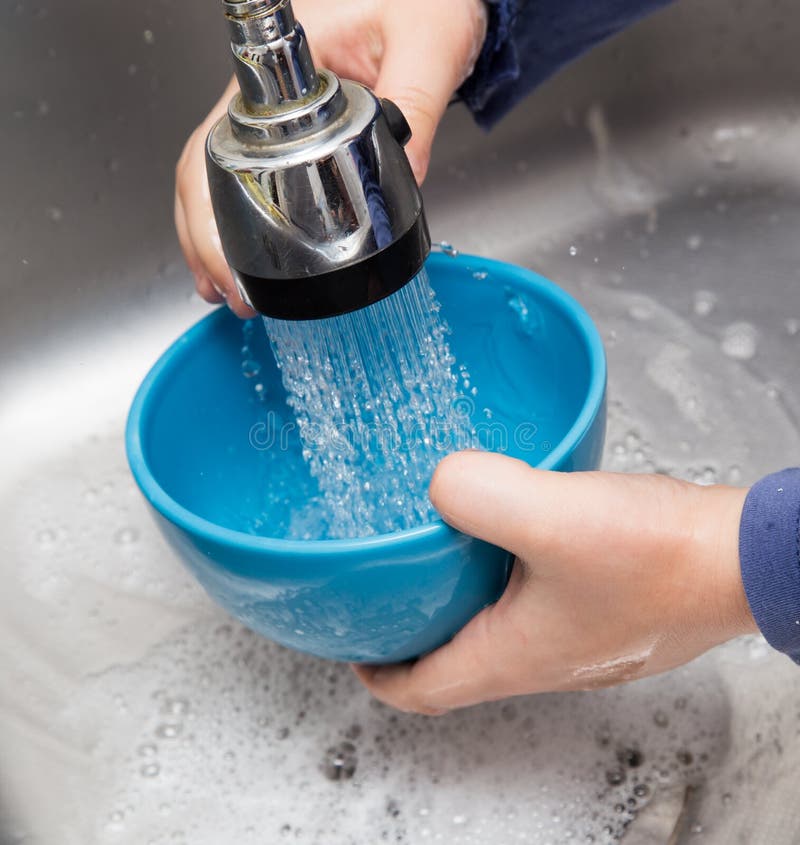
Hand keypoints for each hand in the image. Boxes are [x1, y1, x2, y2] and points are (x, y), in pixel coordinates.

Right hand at [175, 0, 487, 314]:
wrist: (431, 0)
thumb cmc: (424, 1)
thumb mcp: (427, 48)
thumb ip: (418, 106)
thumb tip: (406, 183)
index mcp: (286, 68)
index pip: (222, 137)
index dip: (209, 204)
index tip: (223, 257)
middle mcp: (267, 93)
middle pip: (205, 166)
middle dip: (205, 235)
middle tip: (225, 291)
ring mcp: (275, 116)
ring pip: (219, 176)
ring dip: (214, 235)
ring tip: (224, 289)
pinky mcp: (294, 134)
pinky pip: (252, 177)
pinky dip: (240, 219)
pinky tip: (245, 257)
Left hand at [354, 451, 756, 713]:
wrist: (745, 558)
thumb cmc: (663, 558)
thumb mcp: (553, 517)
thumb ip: (481, 494)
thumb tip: (439, 483)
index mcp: (515, 656)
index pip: (424, 690)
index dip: (379, 673)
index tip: (354, 647)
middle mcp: (545, 659)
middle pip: (457, 663)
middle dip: (414, 634)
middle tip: (390, 593)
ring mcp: (580, 640)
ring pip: (498, 632)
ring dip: (461, 603)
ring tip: (441, 557)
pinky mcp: (606, 610)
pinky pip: (536, 603)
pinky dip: (506, 578)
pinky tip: (513, 533)